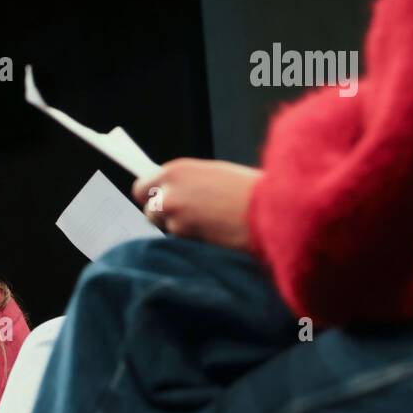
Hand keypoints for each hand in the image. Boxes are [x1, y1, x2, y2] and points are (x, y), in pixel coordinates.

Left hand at [131, 158, 262, 250]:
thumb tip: (171, 192)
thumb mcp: (212, 174)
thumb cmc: (248, 190)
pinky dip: (191, 240)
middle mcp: (168, 192)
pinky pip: (179, 241)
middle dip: (162, 215)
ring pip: (164, 228)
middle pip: (148, 210)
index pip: (142, 186)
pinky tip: (211, 233)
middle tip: (184, 216)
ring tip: (205, 224)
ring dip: (177, 228)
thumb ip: (187, 183)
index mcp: (176, 170)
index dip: (150, 195)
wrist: (270, 209)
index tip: (155, 199)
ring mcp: (174, 216)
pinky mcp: (184, 237)